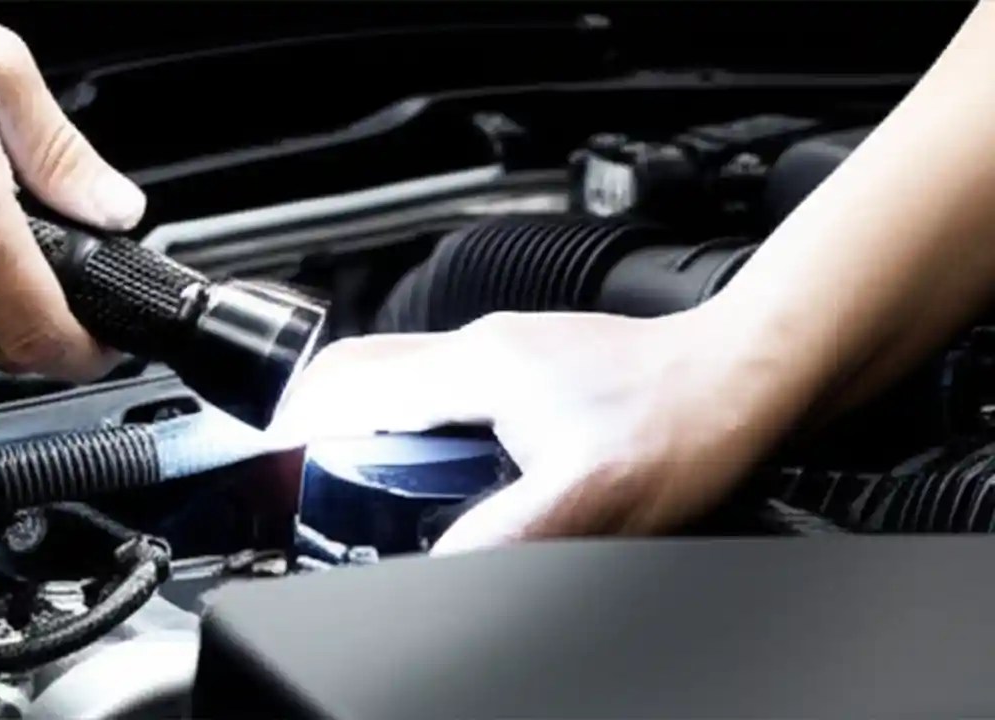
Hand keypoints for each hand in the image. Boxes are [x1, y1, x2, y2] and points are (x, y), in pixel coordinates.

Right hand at [272, 308, 802, 553]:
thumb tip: (437, 570)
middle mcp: (483, 345)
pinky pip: (442, 383)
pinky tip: (439, 460)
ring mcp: (508, 349)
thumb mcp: (586, 500)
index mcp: (477, 367)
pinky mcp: (531, 363)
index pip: (349, 384)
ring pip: (402, 374)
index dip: (296, 425)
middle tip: (306, 476)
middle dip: (319, 420)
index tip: (270, 461)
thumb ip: (500, 537)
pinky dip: (413, 417)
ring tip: (361, 476)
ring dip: (367, 418)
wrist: (745, 377)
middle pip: (363, 372)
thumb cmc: (684, 422)